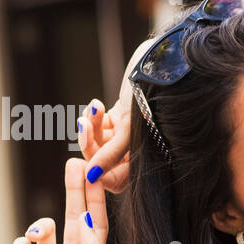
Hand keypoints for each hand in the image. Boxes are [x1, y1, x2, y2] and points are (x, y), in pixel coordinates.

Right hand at [0, 157, 108, 243]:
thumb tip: (92, 221)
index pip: (96, 224)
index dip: (97, 199)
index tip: (97, 174)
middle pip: (74, 216)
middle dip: (75, 191)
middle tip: (75, 162)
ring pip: (44, 227)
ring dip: (40, 225)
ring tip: (36, 234)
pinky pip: (22, 243)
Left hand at [78, 38, 156, 193]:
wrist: (160, 63)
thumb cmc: (153, 96)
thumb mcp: (130, 127)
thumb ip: (110, 154)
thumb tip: (91, 176)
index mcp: (148, 160)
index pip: (118, 180)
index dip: (101, 176)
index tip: (86, 167)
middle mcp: (138, 151)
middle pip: (103, 162)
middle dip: (91, 146)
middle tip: (84, 126)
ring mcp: (129, 135)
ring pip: (98, 143)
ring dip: (91, 128)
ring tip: (92, 111)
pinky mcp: (121, 119)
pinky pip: (99, 126)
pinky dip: (95, 117)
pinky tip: (96, 105)